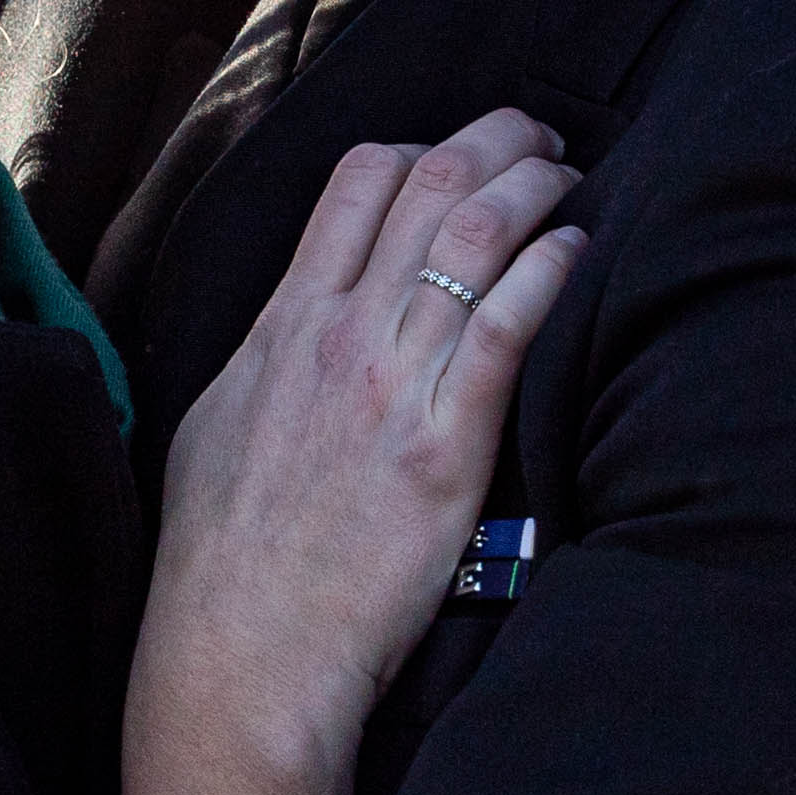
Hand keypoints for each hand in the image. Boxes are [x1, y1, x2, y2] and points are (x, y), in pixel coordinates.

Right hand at [125, 114, 584, 794]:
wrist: (241, 654)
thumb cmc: (223, 563)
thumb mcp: (217, 432)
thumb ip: (265, 365)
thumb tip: (293, 336)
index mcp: (283, 326)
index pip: (356, 184)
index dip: (423, 147)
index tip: (463, 155)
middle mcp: (338, 336)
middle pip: (428, 184)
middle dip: (498, 141)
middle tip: (541, 140)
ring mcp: (391, 385)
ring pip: (475, 235)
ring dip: (536, 188)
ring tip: (571, 180)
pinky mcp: (442, 447)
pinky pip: (505, 327)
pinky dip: (549, 270)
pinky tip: (578, 251)